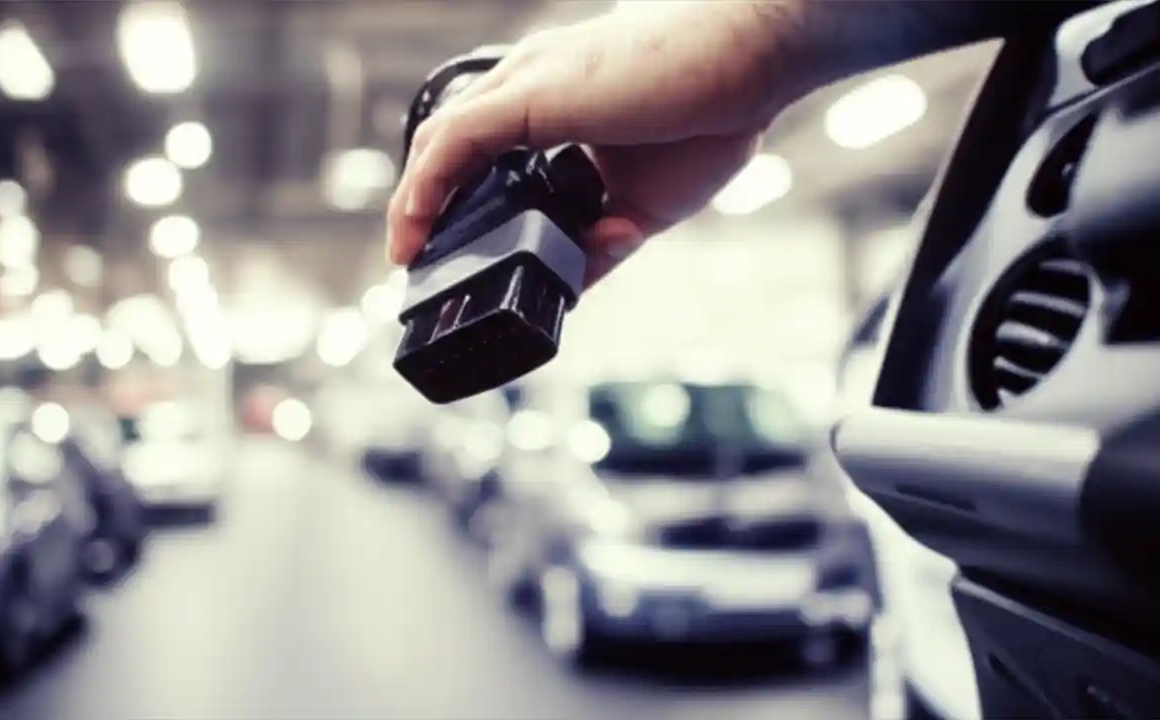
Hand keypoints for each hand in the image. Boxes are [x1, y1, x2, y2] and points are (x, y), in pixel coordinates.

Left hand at [386, 2, 797, 284]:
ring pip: (441, 141)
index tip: (447, 244)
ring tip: (407, 254)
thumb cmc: (715, 110)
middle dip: (427, 203)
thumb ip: (604, 240)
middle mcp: (532, 84)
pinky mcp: (529, 94)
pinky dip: (424, 189)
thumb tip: (573, 279)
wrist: (752, 57)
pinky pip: (452, 143)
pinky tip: (413, 231)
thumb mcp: (646, 203)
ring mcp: (527, 83)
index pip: (486, 148)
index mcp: (559, 101)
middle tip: (418, 256)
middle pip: (453, 144)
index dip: (457, 196)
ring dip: (416, 201)